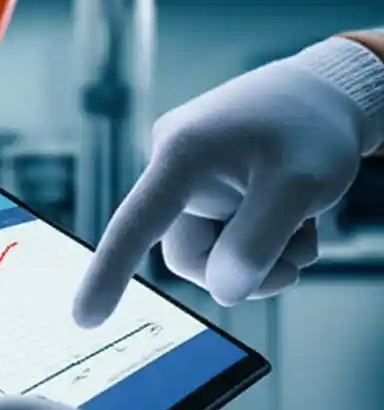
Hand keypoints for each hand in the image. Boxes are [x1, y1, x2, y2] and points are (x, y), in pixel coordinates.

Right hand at [73, 37, 383, 326]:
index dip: (109, 274)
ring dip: (257, 257)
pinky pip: (220, 235)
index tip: (85, 319)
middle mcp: (173, 164)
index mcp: (184, 155)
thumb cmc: (314, 127)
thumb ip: (257, 245)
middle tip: (292, 263)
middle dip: (241, 269)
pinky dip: (259, 241)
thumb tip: (223, 291)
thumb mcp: (302, 188)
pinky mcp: (205, 186)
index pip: (136, 224)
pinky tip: (291, 220)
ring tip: (300, 230)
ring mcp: (188, 177)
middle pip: (189, 255)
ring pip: (208, 251)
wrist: (326, 90)